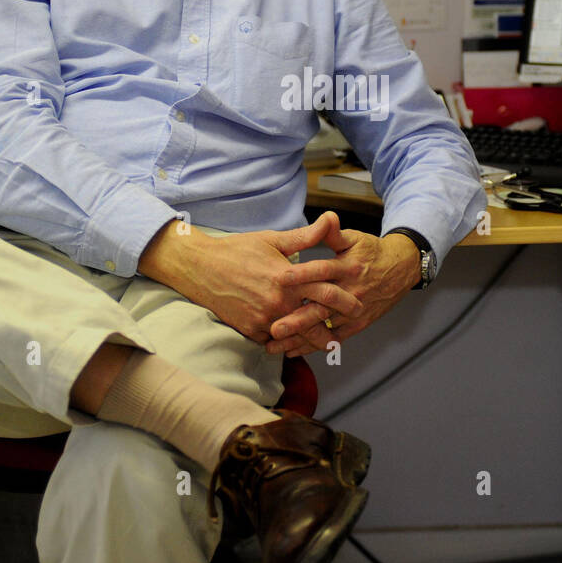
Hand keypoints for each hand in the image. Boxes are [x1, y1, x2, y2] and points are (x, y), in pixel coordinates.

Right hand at [136, 211, 364, 347]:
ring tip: (333, 339)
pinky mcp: (252, 331)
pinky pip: (276, 338)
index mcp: (287, 276)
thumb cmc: (237, 251)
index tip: (361, 283)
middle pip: (318, 315)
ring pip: (299, 332)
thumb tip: (330, 220)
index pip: (325, 285)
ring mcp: (265, 318)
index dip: (346, 285)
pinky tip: (299, 342)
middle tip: (356, 314)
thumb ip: (304, 236)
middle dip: (339, 316)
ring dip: (317, 336)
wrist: (200, 269)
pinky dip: (288, 340)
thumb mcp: (272, 239)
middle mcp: (278, 300)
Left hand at [266, 217, 420, 355]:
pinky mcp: (357, 324)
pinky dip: (312, 346)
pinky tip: (291, 351)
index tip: (280, 278)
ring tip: (273, 346)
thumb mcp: (354, 238)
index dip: (302, 274)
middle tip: (274, 328)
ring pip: (324, 327)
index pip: (323, 271)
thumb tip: (326, 217)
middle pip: (321, 308)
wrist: (400, 269)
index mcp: (348, 268)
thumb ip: (333, 233)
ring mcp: (354, 311)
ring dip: (298, 338)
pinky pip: (333, 338)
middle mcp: (351, 292)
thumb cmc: (371, 252)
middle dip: (297, 320)